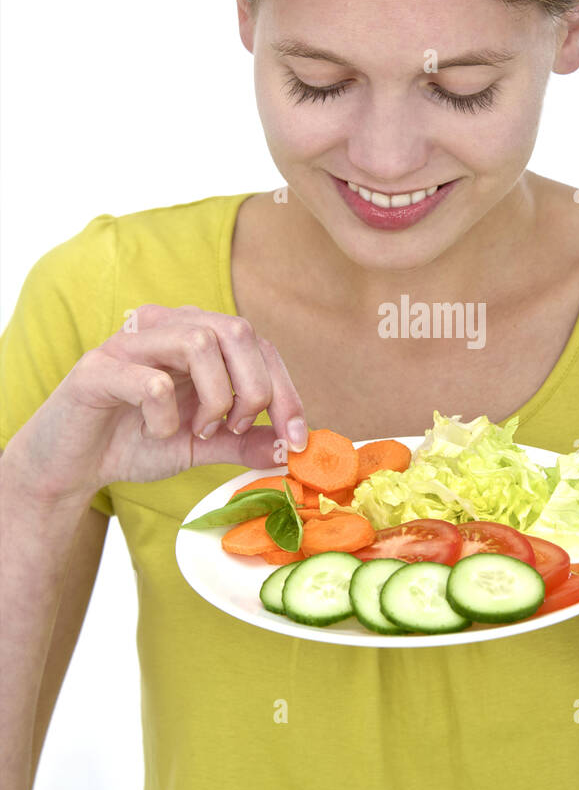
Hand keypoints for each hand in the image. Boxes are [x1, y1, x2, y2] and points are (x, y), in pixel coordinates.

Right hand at [7, 303, 307, 503]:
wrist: (72, 464)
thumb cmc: (136, 441)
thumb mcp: (203, 445)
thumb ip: (244, 441)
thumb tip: (291, 448)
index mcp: (196, 335)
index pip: (260, 345)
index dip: (287, 391)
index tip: (296, 439)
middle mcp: (166, 325)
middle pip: (237, 331)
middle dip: (254, 390)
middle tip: (234, 429)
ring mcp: (130, 342)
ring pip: (199, 343)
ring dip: (213, 397)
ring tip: (197, 429)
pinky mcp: (98, 368)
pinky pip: (152, 382)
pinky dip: (166, 416)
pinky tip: (155, 431)